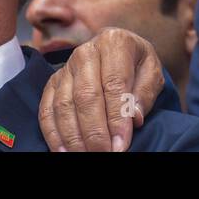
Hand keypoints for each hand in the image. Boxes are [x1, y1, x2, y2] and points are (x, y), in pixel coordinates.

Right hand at [37, 28, 163, 151]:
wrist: (118, 50)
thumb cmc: (137, 64)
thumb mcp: (152, 72)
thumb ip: (145, 94)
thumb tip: (134, 119)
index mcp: (114, 43)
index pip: (114, 84)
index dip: (116, 117)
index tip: (121, 144)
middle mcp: (86, 52)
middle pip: (86, 96)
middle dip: (95, 131)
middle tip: (104, 154)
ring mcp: (66, 67)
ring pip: (64, 105)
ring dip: (74, 136)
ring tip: (85, 156)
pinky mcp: (53, 82)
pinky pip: (47, 109)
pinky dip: (53, 133)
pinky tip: (63, 151)